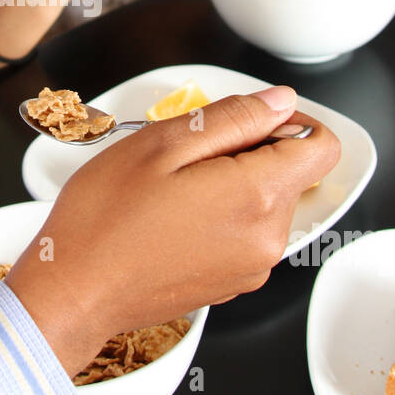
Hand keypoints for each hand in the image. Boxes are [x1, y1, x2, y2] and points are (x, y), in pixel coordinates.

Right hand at [6, 87, 340, 376]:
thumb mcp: (163, 145)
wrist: (72, 292)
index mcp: (256, 197)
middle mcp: (267, 239)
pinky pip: (245, 234)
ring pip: (266, 204)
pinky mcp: (231, 284)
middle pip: (292, 175)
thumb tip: (281, 102)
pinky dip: (221, 216)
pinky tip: (172, 217)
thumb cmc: (105, 219)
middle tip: (187, 154)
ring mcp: (250, 267)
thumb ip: (233, 118)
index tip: (249, 120)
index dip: (291, 123)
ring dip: (233, 185)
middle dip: (251, 153)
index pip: (322, 147)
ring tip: (173, 188)